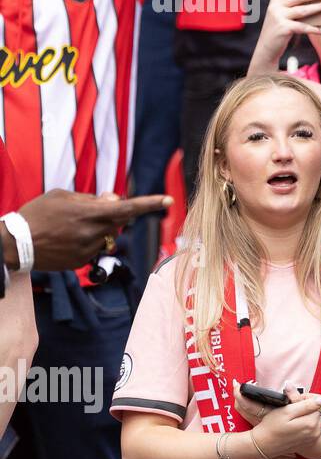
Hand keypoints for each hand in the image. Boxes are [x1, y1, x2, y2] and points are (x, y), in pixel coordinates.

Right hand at [9, 190, 172, 270]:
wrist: (14, 243)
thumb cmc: (37, 214)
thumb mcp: (62, 196)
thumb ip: (92, 198)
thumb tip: (114, 201)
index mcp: (89, 213)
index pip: (128, 208)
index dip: (150, 203)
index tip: (168, 200)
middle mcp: (93, 232)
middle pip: (120, 222)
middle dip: (114, 215)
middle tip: (92, 210)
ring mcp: (88, 249)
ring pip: (108, 237)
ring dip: (99, 230)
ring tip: (72, 228)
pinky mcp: (81, 262)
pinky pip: (95, 250)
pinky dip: (88, 243)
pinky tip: (67, 241)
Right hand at [233, 381, 320, 457]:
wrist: (264, 445)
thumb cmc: (272, 426)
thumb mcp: (287, 411)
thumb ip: (306, 404)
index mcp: (311, 423)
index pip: (318, 403)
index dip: (307, 399)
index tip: (295, 401)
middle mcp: (316, 432)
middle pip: (319, 411)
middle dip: (309, 407)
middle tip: (293, 409)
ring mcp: (313, 438)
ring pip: (317, 419)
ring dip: (308, 415)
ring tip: (294, 417)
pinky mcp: (310, 441)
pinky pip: (314, 427)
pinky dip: (308, 423)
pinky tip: (297, 424)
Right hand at [249, 0, 320, 75]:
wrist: (266, 50)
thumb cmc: (278, 31)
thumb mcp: (284, 17)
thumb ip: (295, 8)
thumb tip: (315, 3)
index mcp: (275, 0)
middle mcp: (275, 6)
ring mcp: (278, 17)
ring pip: (302, 10)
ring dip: (318, 7)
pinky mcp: (283, 29)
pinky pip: (303, 27)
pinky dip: (314, 28)